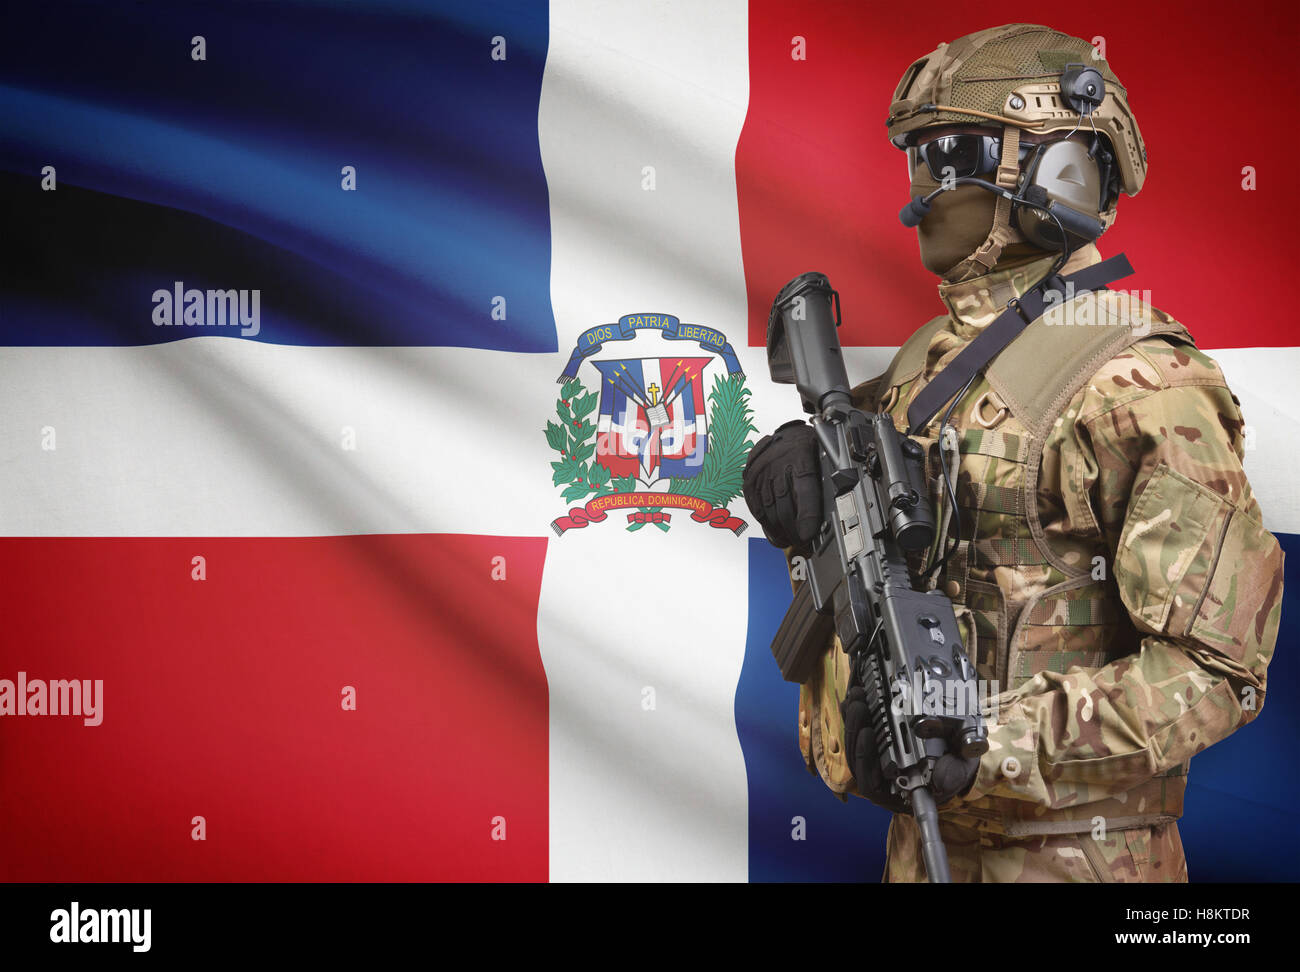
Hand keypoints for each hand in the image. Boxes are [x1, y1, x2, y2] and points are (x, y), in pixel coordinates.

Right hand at [742, 420, 822, 554]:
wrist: (785, 433)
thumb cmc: (808, 446)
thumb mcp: (822, 457)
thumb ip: (823, 483)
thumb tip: (830, 513)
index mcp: (801, 455)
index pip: (804, 490)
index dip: (806, 517)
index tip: (808, 534)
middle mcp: (778, 463)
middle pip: (784, 504)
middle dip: (793, 529)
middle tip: (802, 541)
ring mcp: (761, 471)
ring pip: (768, 509)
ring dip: (779, 530)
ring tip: (789, 541)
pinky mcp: (750, 479)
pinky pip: (756, 506)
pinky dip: (765, 523)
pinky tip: (774, 532)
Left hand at [840, 686, 978, 812]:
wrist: (959, 750)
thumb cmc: (956, 762)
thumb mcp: (963, 765)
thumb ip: (955, 772)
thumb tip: (940, 781)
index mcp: (902, 790)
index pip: (872, 785)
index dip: (864, 761)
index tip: (867, 734)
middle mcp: (885, 779)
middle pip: (857, 758)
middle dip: (856, 729)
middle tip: (860, 707)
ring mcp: (877, 760)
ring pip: (854, 743)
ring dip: (853, 719)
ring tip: (858, 697)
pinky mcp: (873, 743)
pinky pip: (855, 732)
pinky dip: (851, 715)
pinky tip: (852, 699)